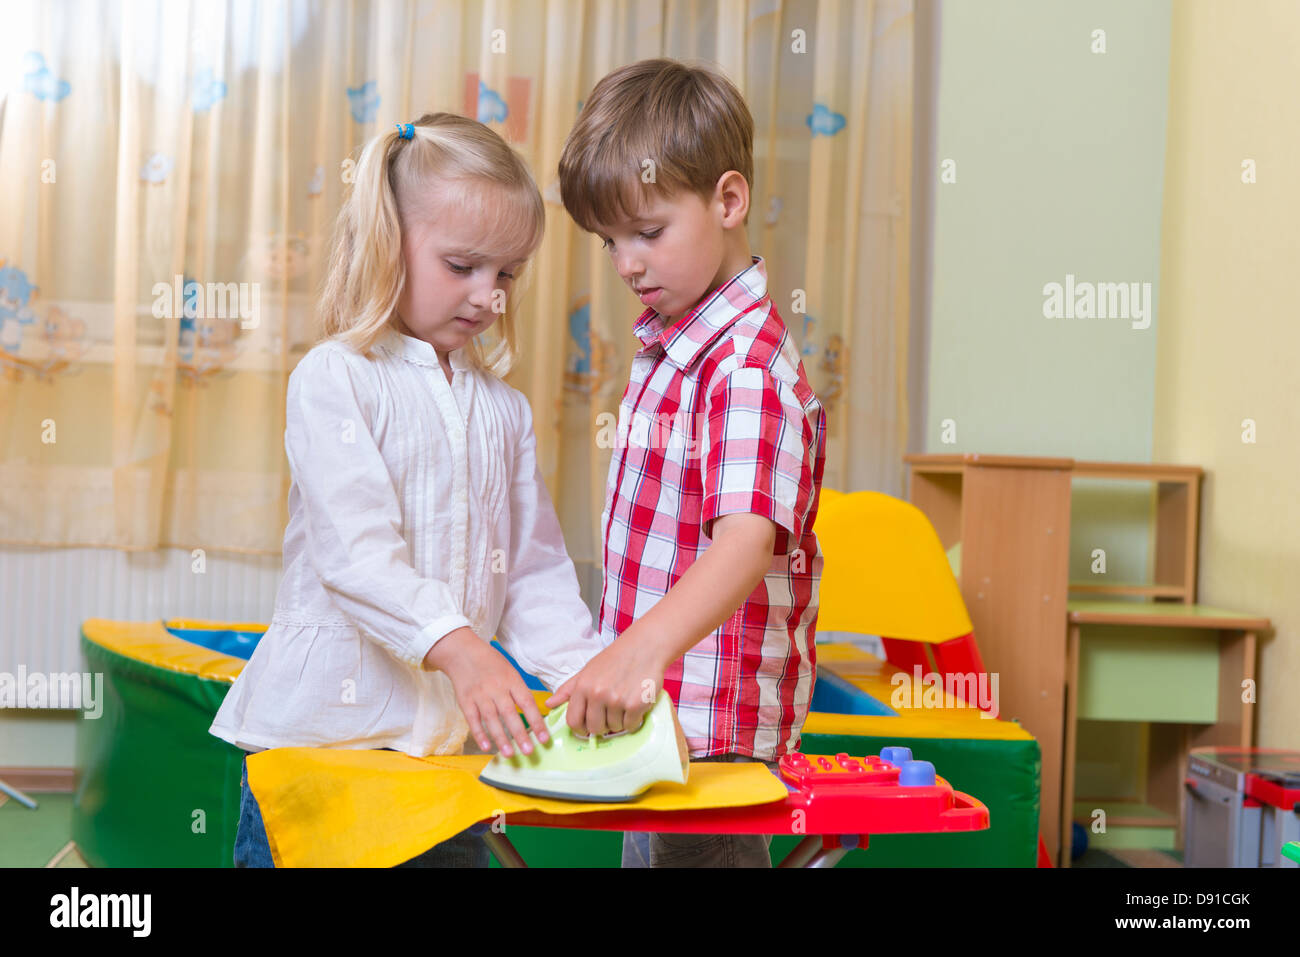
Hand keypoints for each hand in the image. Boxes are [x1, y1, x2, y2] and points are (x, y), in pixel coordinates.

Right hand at [423, 627, 548, 757]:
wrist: (462, 653)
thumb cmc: (491, 664)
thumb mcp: (510, 671)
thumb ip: (520, 691)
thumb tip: (535, 714)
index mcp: (511, 680)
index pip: (527, 703)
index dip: (536, 721)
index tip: (545, 738)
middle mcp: (496, 688)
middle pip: (510, 713)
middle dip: (520, 734)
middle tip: (529, 751)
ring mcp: (480, 695)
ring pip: (491, 719)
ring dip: (501, 738)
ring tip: (509, 754)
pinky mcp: (465, 701)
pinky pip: (473, 720)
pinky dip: (479, 734)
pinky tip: (487, 747)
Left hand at [545, 627, 665, 737]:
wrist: (645, 646)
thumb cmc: (616, 658)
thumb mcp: (588, 670)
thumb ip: (568, 689)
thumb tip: (549, 704)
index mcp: (583, 686)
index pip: (573, 721)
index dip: (580, 728)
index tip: (587, 727)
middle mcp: (598, 694)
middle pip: (594, 728)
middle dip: (601, 726)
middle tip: (609, 714)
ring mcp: (617, 700)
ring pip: (614, 728)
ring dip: (619, 721)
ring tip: (623, 704)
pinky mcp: (636, 705)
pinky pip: (631, 725)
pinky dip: (633, 720)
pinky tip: (634, 705)